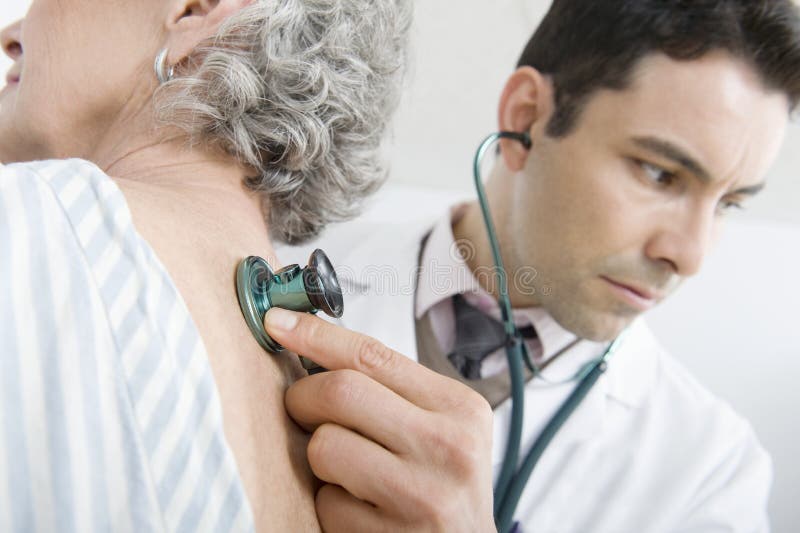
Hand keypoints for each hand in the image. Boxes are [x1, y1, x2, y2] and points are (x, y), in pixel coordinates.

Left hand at [264, 307, 496, 532]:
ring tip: (348, 470)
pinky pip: (327, 502)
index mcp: (459, 409)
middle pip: (341, 392)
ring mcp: (421, 495)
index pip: (373, 356)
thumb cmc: (445, 489)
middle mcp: (447, 448)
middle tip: (301, 408)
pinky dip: (331, 504)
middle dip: (303, 397)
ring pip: (324, 446)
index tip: (281, 323)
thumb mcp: (442, 430)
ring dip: (320, 460)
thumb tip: (317, 352)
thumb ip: (393, 394)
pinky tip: (360, 509)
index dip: (317, 335)